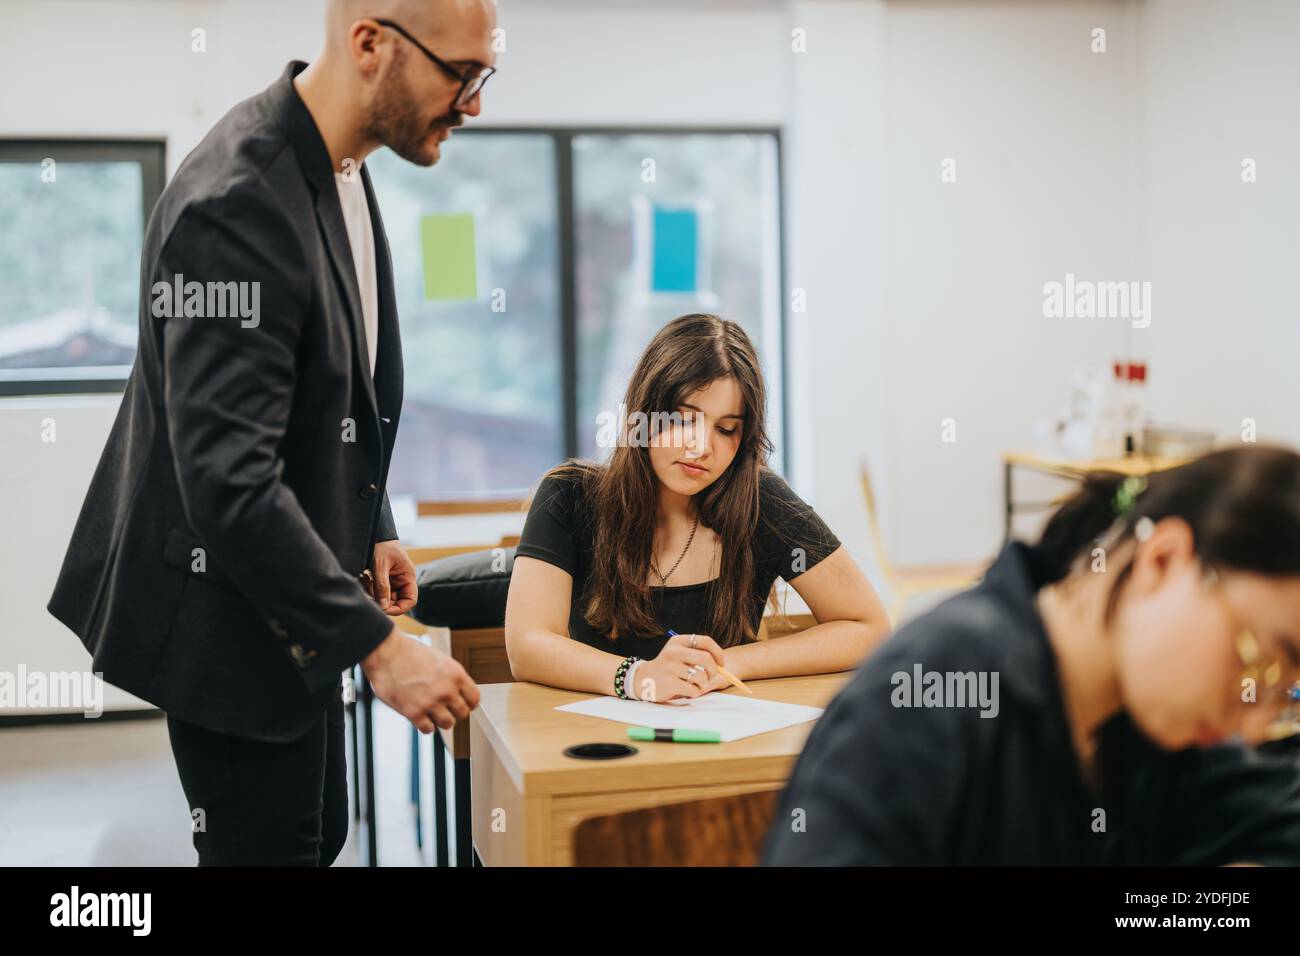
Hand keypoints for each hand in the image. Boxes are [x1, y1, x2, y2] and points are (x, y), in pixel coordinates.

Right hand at [361, 625, 479, 732]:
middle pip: (463, 713)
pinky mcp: (414, 713)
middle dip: (454, 712)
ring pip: (448, 724)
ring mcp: (431, 703)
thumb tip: (458, 694)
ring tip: (431, 713)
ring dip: (440, 720)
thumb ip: (451, 678)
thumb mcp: (440, 660)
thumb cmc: (410, 653)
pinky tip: (419, 716)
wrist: (386, 653)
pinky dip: (424, 725)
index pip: (474, 699)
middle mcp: (447, 690)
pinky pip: (428, 729)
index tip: (462, 705)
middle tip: (444, 709)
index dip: (468, 703)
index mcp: (456, 674)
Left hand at [369, 540, 416, 615]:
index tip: (384, 609)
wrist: (374, 533)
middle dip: (381, 600)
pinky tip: (363, 577)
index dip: (399, 608)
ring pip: (383, 597)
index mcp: (407, 577)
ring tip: (364, 579)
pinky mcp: (382, 579)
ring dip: (373, 593)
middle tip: (368, 594)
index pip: (410, 600)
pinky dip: (369, 588)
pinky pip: (377, 590)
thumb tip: (383, 607)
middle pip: (395, 601)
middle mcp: (402, 581)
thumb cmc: (381, 545)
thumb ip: (382, 586)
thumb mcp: (380, 565)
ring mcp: (392, 581)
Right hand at [630, 633, 726, 702]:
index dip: (718, 652)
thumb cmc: (667, 668)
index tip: (721, 663)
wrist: (642, 679)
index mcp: (678, 641)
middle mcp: (674, 652)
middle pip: (706, 658)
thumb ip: (697, 655)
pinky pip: (694, 690)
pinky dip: (694, 693)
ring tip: (694, 685)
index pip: (705, 641)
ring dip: (702, 684)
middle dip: (714, 670)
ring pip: (701, 677)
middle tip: (710, 677)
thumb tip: (721, 665)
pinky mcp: (670, 683)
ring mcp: (671, 667)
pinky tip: (686, 691)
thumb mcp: (678, 653)